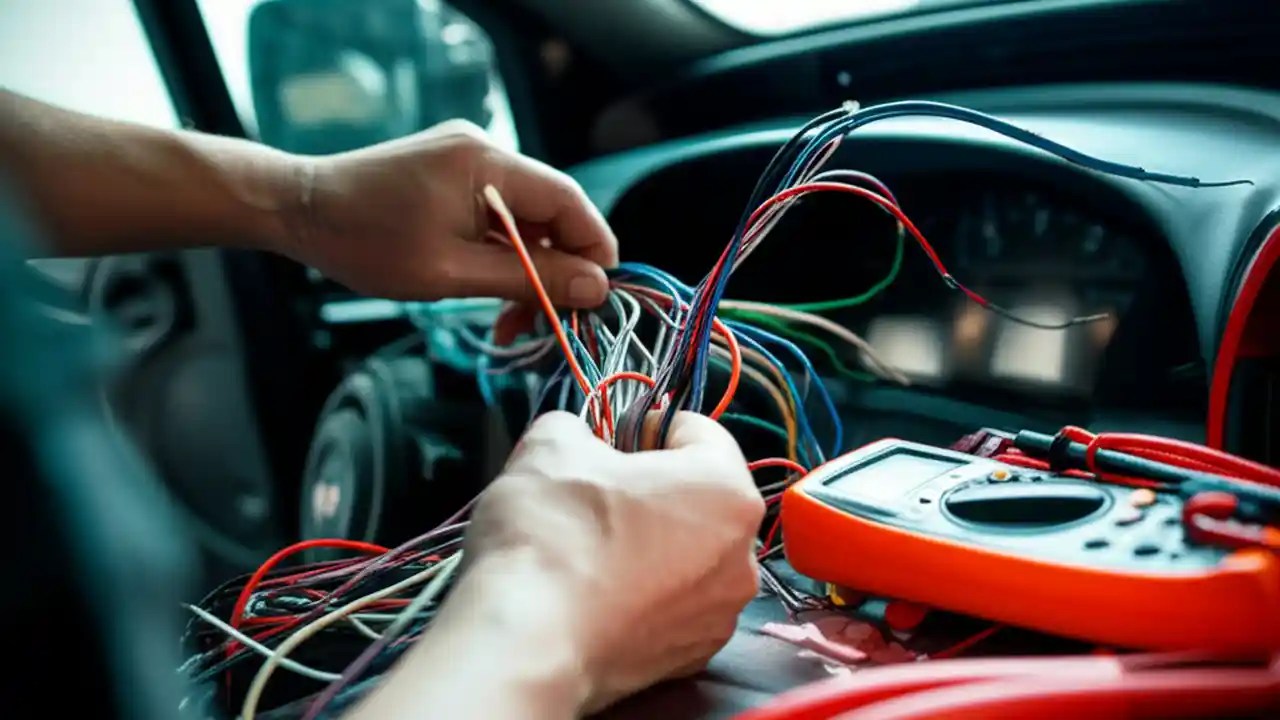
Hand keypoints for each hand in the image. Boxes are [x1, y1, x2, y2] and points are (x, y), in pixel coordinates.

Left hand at [280, 120, 616, 306]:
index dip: (593, 248)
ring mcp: (466, 161)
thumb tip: (594, 287)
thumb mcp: (450, 273)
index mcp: (487, 162)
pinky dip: (501, 257)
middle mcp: (483, 150)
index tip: (599, 296)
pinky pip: (495, 217)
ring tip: (511, 324)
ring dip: (526, 271)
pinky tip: (492, 295)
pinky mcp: (450, 176)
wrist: (295, 210)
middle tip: (548, 324)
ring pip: (523, 221)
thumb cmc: (363, 242)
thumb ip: (527, 279)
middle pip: (549, 213)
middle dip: (556, 270)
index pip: (568, 201)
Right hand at [383, 410, 762, 718]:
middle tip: (594, 493)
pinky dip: (644, 592)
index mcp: (728, 491)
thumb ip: (581, 427)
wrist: (527, 643)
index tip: (606, 441)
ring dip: (651, 541)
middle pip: (699, 497)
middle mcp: (742, 556)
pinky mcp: (692, 657)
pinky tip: (597, 592)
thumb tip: (583, 443)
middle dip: (652, 488)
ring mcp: (720, 613)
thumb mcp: (553, 443)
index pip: (698, 432)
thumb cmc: (553, 531)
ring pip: (688, 553)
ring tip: (591, 548)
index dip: (646, 426)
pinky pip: (673, 603)